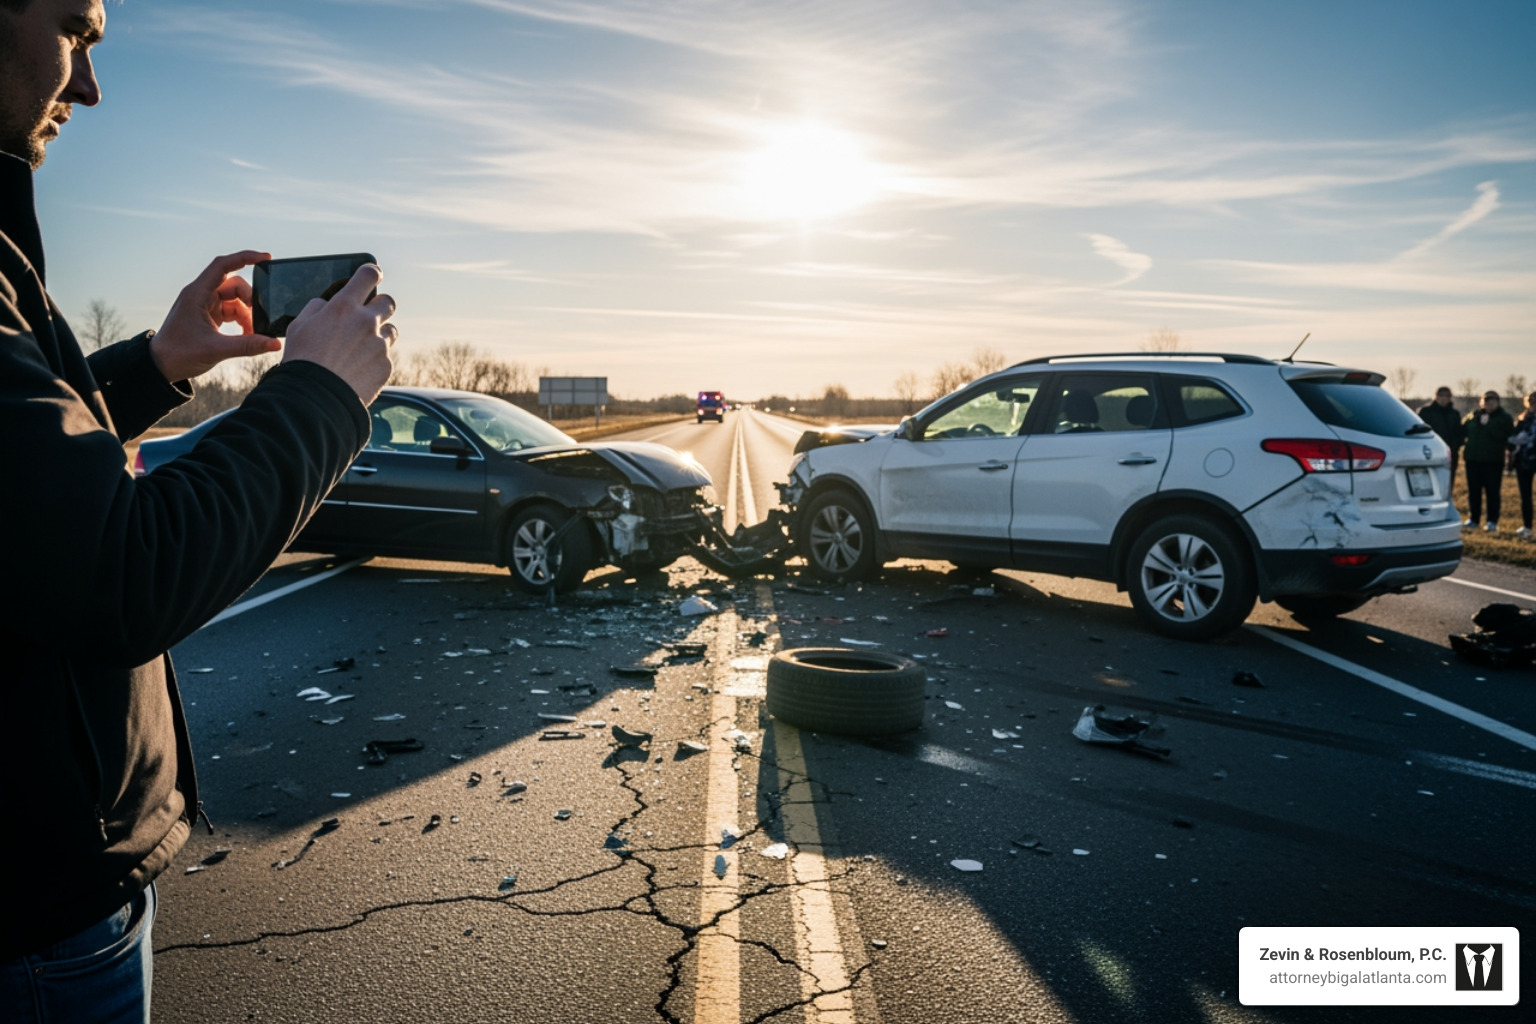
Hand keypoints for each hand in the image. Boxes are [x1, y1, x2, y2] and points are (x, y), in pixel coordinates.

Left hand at [149, 251, 279, 381]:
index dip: (245, 258)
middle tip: (259, 319)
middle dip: (250, 300)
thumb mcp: (216, 350)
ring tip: (253, 334)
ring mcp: (205, 305)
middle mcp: (201, 295)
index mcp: (197, 294)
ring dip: (247, 314)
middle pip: (234, 284)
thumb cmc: (179, 354)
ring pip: (235, 299)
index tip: (266, 258)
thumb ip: (247, 345)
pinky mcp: (208, 316)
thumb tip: (275, 344)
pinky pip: (231, 311)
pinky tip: (246, 335)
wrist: (160, 365)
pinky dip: (242, 321)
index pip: (222, 266)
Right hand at [280, 263, 395, 404]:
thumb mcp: (299, 326)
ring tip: (360, 347)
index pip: (368, 275)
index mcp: (343, 307)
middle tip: (369, 314)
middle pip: (388, 302)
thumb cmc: (303, 361)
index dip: (371, 272)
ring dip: (379, 334)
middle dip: (379, 305)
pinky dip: (375, 360)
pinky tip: (358, 369)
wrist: (316, 398)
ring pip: (390, 330)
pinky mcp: (386, 365)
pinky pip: (386, 356)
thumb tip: (327, 304)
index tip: (372, 275)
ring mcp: (379, 344)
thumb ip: (317, 308)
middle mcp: (366, 322)